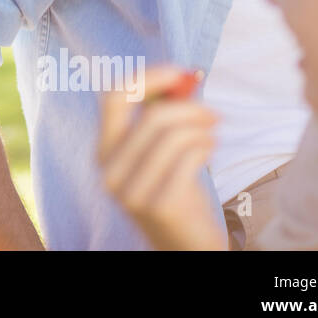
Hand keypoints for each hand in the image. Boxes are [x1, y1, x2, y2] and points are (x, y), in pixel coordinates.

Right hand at [97, 65, 225, 249]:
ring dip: (202, 128)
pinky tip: (209, 151)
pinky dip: (206, 145)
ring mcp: (131, 190)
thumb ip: (163, 115)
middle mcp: (109, 170)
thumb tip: (184, 76)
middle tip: (212, 111)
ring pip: (173, 135)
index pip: (115, 96)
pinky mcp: (158, 205)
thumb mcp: (160, 151)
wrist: (185, 244)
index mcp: (104, 149)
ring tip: (212, 135)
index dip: (151, 77)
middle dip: (189, 106)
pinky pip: (188, 156)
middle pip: (150, 115)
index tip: (181, 73)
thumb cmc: (176, 190)